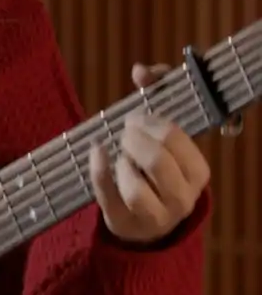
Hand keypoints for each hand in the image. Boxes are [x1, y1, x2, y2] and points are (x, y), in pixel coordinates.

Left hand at [89, 63, 212, 245]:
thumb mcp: (164, 133)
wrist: (144, 216)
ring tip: (121, 152)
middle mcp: (182, 197)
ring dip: (122, 162)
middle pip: (156, 162)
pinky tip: (96, 151)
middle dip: (134, 138)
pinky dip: (99, 170)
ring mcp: (155, 216)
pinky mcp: (125, 223)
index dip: (151, 121)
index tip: (139, 117)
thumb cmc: (155, 164)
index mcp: (197, 171)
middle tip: (126, 130)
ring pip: (135, 188)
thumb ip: (158, 92)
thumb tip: (141, 71)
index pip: (174, 138)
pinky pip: (108, 196)